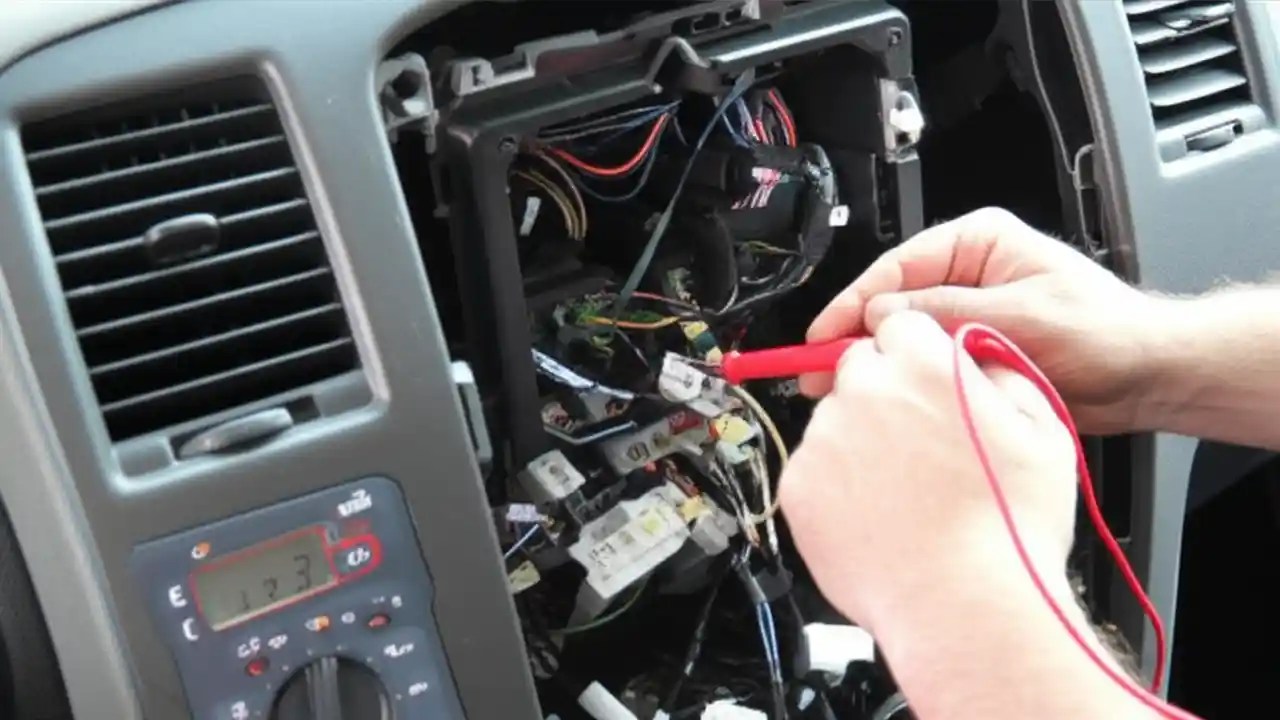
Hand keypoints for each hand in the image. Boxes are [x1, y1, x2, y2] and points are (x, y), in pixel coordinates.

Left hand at [779, 311, 1077, 635]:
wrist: (963, 604)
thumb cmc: (1008, 528)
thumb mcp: (1044, 433)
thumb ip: (1006, 377)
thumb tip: (983, 361)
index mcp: (925, 366)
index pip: (900, 325)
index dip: (915, 352)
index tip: (923, 380)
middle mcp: (865, 392)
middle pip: (861, 368)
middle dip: (885, 392)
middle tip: (918, 442)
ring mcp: (825, 438)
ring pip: (836, 420)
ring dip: (860, 441)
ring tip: (904, 492)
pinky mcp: (798, 485)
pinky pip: (814, 469)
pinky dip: (836, 486)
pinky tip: (877, 515)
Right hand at [800, 207, 1163, 433]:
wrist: (1144, 376)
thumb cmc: (1103, 332)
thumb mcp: (1020, 315)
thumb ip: (947, 313)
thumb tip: (882, 315)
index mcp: (977, 244)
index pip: (896, 269)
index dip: (853, 304)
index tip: (823, 336)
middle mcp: (966, 274)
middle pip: (892, 303)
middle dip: (857, 338)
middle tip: (820, 371)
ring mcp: (967, 314)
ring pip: (906, 339)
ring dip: (880, 364)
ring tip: (845, 391)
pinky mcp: (972, 351)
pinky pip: (928, 365)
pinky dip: (908, 383)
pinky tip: (888, 401)